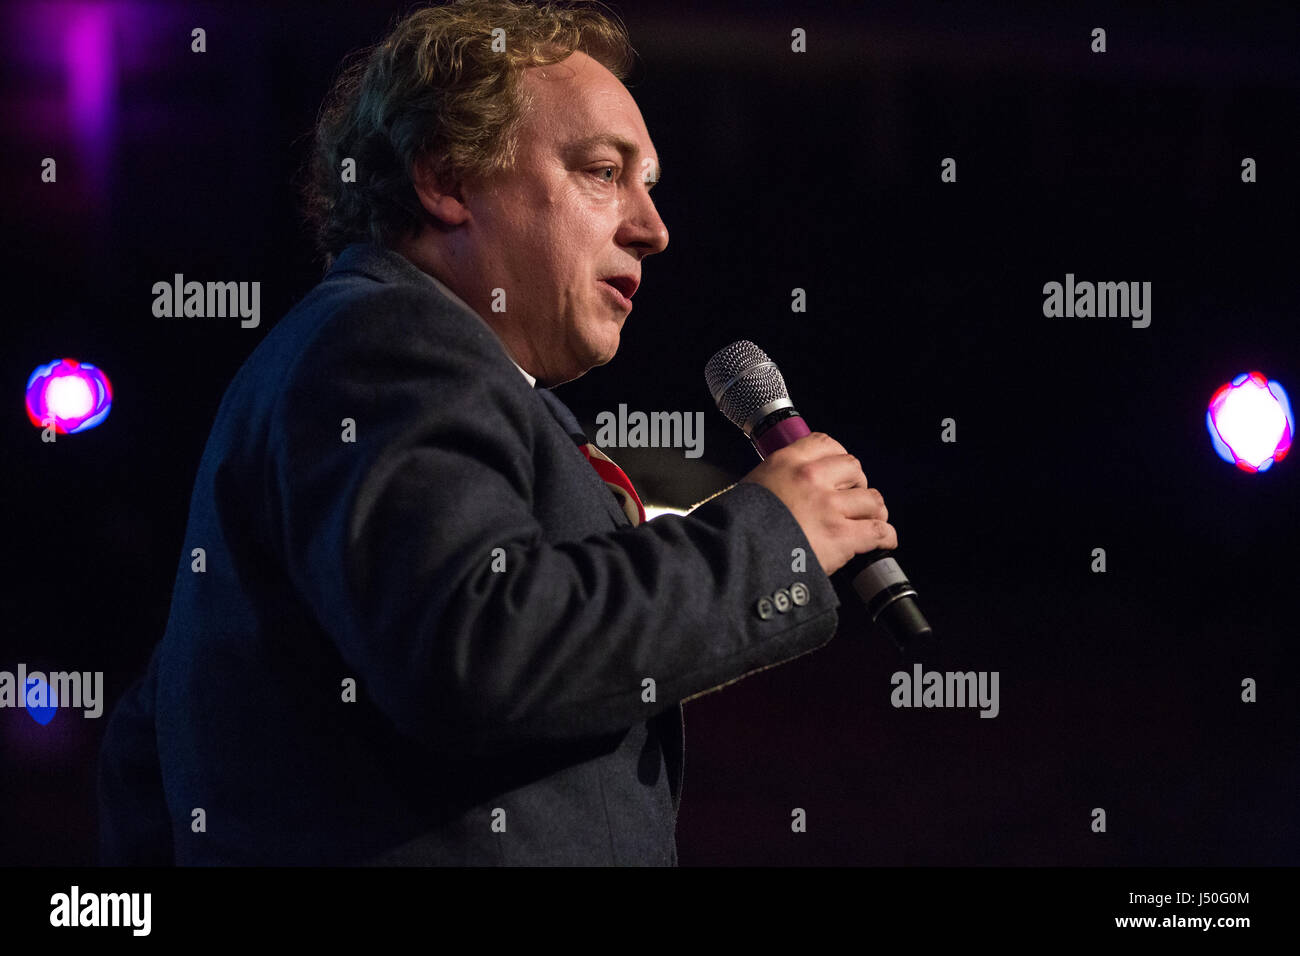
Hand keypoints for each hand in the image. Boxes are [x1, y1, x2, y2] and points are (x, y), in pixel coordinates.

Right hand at [740, 432, 896, 575]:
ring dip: (873, 512)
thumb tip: (786, 493)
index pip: (825, 443)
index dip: (838, 457)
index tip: (839, 469)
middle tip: (852, 498)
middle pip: (854, 469)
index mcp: (786, 463)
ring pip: (871, 499)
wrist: (734, 556)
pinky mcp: (841, 536)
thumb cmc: (735, 529)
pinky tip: (884, 540)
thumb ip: (774, 484)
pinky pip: (878, 530)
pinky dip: (885, 536)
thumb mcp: (749, 490)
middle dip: (857, 484)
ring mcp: (829, 507)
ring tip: (869, 521)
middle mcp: (811, 478)